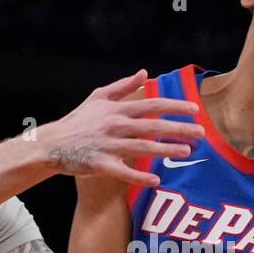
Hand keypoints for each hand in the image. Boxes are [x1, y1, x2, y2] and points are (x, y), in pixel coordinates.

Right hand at [41, 70, 205, 186]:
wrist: (52, 143)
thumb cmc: (78, 121)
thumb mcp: (98, 97)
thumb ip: (123, 86)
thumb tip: (144, 73)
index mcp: (117, 109)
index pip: (152, 105)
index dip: (175, 107)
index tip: (195, 110)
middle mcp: (115, 126)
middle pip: (152, 126)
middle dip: (178, 129)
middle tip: (201, 133)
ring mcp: (108, 145)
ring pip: (142, 148)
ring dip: (166, 150)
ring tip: (187, 152)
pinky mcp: (100, 164)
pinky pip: (123, 171)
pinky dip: (139, 176)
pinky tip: (156, 179)